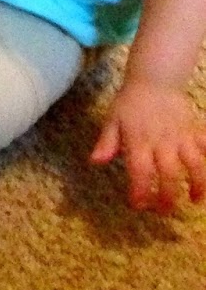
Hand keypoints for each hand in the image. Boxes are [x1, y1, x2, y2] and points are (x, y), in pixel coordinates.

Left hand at [90, 78, 205, 211]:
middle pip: (168, 173)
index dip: (141, 191)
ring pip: (195, 164)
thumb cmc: (130, 102)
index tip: (139, 205)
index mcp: (139, 141)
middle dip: (168, 196)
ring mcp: (181, 137)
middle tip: (165, 211)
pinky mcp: (195, 132)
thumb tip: (94, 162)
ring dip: (197, 184)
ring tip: (195, 201)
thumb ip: (106, 142)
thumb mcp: (113, 119)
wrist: (155, 79)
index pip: (140, 171)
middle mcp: (162, 142)